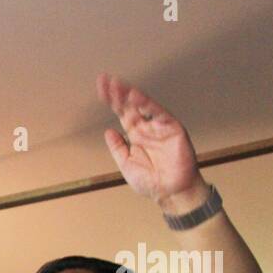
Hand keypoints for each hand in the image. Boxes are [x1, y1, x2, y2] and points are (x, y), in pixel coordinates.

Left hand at [97, 73, 209, 214]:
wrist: (170, 192)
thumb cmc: (151, 181)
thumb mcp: (126, 164)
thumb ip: (117, 147)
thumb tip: (108, 131)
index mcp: (135, 134)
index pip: (122, 113)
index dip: (111, 101)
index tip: (100, 88)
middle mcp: (146, 127)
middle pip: (130, 106)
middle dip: (117, 93)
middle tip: (105, 80)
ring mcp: (159, 126)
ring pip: (143, 106)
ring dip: (130, 94)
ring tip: (116, 85)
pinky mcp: (172, 128)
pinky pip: (158, 113)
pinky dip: (147, 104)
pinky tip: (135, 96)